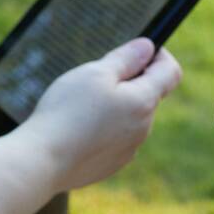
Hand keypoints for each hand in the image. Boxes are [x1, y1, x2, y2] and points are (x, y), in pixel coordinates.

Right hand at [21, 38, 181, 193]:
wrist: (43, 162)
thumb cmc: (67, 112)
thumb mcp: (95, 73)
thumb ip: (126, 58)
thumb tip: (148, 47)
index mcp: (144, 101)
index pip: (170, 72)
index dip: (158, 55)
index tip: (136, 52)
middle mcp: (143, 128)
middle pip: (146, 96)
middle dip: (128, 83)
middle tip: (93, 81)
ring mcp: (128, 150)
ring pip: (128, 119)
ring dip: (113, 108)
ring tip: (79, 109)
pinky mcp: (111, 165)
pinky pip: (113, 140)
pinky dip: (101, 131)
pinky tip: (75, 131)